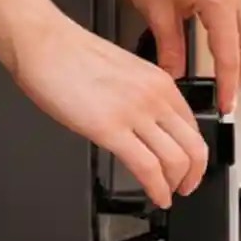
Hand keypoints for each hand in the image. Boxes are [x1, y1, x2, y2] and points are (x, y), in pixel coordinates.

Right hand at [11, 15, 206, 208]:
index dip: (195, 154)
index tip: (190, 167)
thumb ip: (142, 99)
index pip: (194, 126)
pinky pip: (147, 168)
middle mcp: (156, 97)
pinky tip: (156, 197)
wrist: (45, 43)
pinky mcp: (110, 129)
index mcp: (161, 83)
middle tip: (186, 187)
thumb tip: (146, 126)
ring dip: (177, 185)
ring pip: (176, 160)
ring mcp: (135, 113)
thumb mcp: (125, 73)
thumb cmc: (73, 56)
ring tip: (168, 194)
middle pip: (194, 146)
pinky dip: (157, 189)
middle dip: (194, 174)